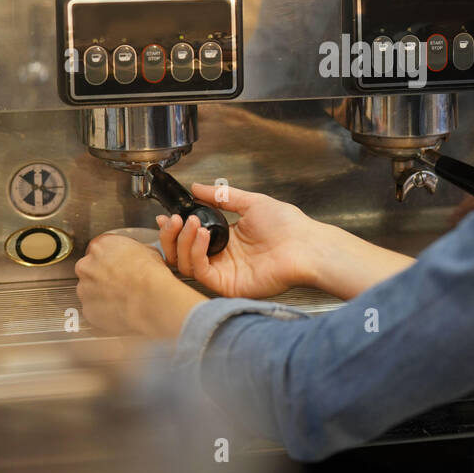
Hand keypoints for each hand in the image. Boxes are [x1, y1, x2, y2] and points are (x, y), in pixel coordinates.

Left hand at [75, 232, 205, 337]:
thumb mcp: (148, 251)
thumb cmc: (150, 276)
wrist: (150, 300)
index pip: (99, 248)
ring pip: (89, 290)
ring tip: (122, 297)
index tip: (118, 264)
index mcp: (100, 246)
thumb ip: (132, 252)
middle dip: (102, 275)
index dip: (111, 257)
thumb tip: (136, 256)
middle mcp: (87, 265)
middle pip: (90, 269)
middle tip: (120, 282)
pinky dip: (102, 309)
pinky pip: (92, 308)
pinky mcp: (86, 309)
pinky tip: (118, 308)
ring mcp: (84, 288)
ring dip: (101, 292)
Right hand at [157, 182, 325, 298]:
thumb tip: (197, 187)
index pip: (191, 238)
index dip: (177, 228)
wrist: (305, 245)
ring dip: (182, 241)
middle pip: (182, 254)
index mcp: (227, 240)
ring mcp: (223, 273)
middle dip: (171, 237)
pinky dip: (195, 252)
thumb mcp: (250, 202)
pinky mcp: (226, 285)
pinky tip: (201, 234)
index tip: (167, 214)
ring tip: (190, 222)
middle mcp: (222, 258)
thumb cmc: (288, 225)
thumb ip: (221, 196)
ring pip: (186, 264)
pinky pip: (200, 272)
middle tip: (172, 220)